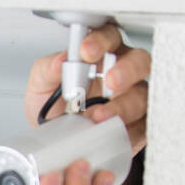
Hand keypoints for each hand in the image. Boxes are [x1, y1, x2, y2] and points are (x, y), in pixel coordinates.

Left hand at [23, 22, 149, 156]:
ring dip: (124, 105)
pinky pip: (142, 126)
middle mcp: (121, 74)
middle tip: (110, 80)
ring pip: (142, 96)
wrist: (56, 147)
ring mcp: (132, 100)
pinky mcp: (136, 127)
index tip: (86, 51)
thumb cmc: (55, 109)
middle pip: (139, 61)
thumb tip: (61, 60)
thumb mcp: (41, 87)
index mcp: (100, 57)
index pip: (109, 37)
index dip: (101, 41)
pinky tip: (111, 132)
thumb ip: (47, 69)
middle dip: (127, 68)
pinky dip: (129, 130)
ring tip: (99, 116)